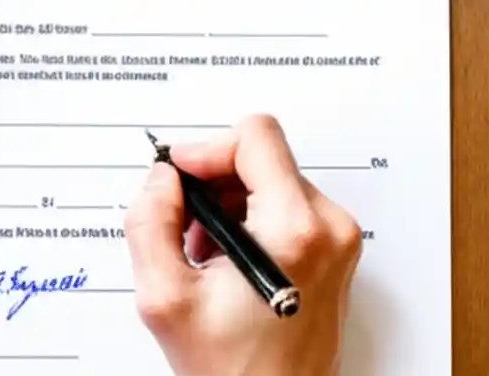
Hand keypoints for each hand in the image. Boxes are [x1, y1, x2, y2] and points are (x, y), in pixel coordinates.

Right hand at [125, 116, 361, 375]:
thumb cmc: (234, 372)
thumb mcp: (165, 298)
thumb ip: (150, 223)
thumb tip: (162, 181)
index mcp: (294, 230)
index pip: (256, 136)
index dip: (206, 149)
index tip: (180, 176)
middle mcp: (328, 227)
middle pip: (263, 157)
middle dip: (214, 186)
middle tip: (185, 229)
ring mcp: (338, 240)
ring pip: (273, 181)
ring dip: (230, 207)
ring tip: (206, 256)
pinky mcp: (336, 251)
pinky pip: (288, 208)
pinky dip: (252, 222)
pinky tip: (229, 264)